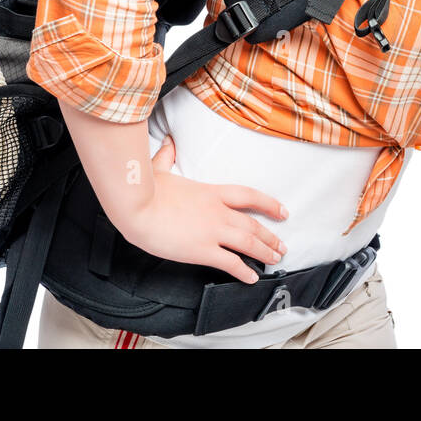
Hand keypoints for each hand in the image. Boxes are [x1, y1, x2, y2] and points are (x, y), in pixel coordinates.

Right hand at [115, 134, 289, 283]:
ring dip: (264, 252)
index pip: (250, 196)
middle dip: (271, 237)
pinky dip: (244, 271)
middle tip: (281, 246)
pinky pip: (230, 263)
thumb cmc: (146, 189)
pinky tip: (251, 278)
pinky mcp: (202, 250)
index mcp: (212, 192)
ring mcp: (212, 231)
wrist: (137, 206)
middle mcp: (218, 211)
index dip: (270, 204)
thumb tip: (168, 142)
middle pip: (253, 224)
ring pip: (248, 243)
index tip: (283, 211)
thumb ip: (168, 156)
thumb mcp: (159, 168)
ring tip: (274, 259)